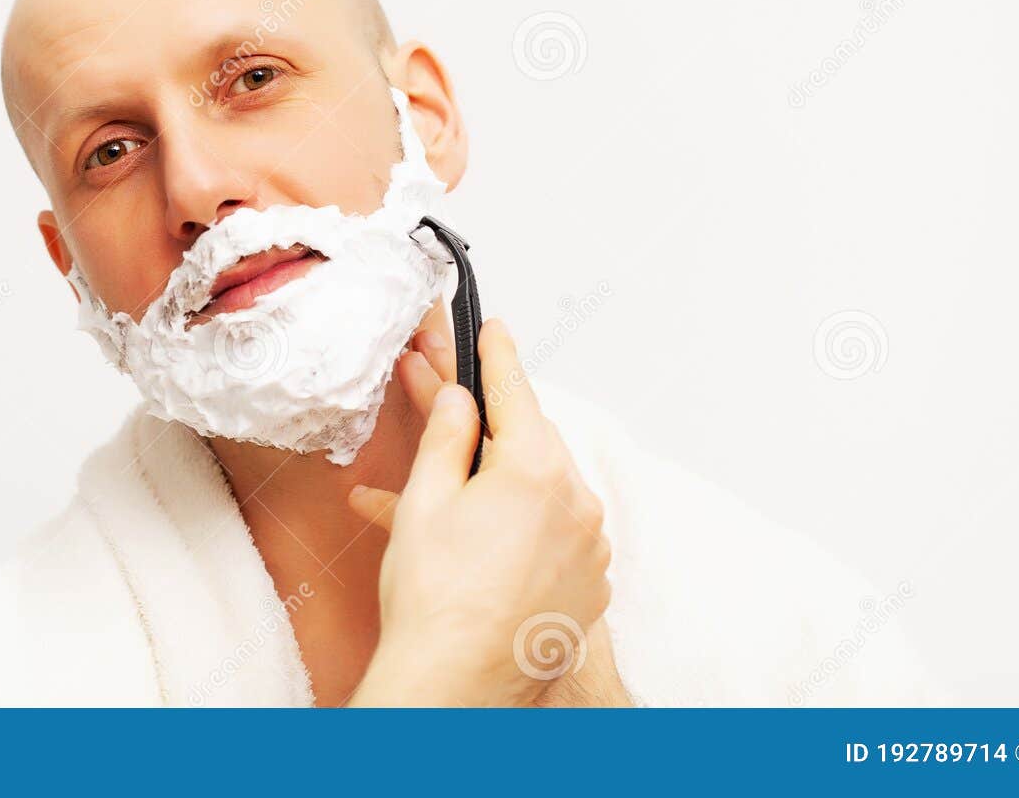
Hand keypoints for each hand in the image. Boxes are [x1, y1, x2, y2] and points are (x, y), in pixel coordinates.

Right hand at [345, 318, 613, 706]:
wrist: (456, 686)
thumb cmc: (434, 599)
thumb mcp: (426, 499)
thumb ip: (447, 434)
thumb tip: (461, 396)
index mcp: (536, 468)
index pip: (514, 392)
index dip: (497, 358)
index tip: (494, 331)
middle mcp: (578, 502)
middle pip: (531, 443)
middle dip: (489, 430)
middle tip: (450, 413)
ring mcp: (591, 548)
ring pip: (545, 492)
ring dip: (504, 487)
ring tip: (450, 506)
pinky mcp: (591, 587)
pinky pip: (559, 537)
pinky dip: (525, 531)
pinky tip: (483, 547)